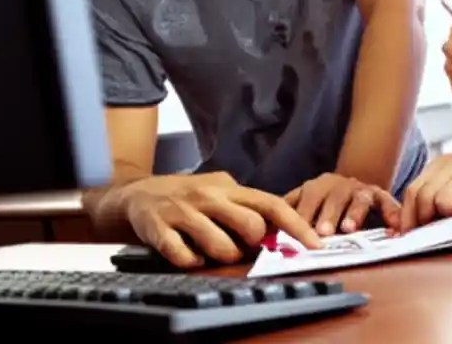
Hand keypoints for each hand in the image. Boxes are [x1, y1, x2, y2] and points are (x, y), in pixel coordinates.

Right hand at [118, 171, 322, 268]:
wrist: (136, 193)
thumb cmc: (188, 196)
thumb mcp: (221, 192)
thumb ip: (249, 207)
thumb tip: (281, 229)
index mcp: (230, 188)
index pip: (272, 204)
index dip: (296, 226)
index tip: (315, 244)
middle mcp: (209, 196)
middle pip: (251, 227)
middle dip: (252, 246)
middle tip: (239, 246)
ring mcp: (183, 211)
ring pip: (221, 247)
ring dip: (222, 258)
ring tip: (210, 250)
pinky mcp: (159, 228)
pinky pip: (185, 257)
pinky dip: (192, 263)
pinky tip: (188, 255)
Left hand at [284, 173, 400, 236]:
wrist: (353, 188)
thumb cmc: (324, 205)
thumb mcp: (303, 206)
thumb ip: (287, 217)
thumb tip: (264, 232)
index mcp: (317, 187)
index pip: (307, 197)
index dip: (303, 214)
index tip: (297, 232)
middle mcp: (339, 185)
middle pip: (333, 196)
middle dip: (328, 214)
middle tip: (323, 232)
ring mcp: (360, 189)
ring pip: (358, 199)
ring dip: (354, 214)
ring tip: (350, 229)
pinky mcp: (380, 196)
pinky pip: (387, 203)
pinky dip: (391, 213)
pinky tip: (394, 226)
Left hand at [398, 152, 451, 230]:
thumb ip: (439, 199)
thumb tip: (406, 226)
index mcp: (449, 161)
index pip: (413, 190)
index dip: (408, 217)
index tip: (410, 238)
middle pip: (424, 196)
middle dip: (425, 221)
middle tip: (437, 236)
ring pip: (443, 202)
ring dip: (451, 219)